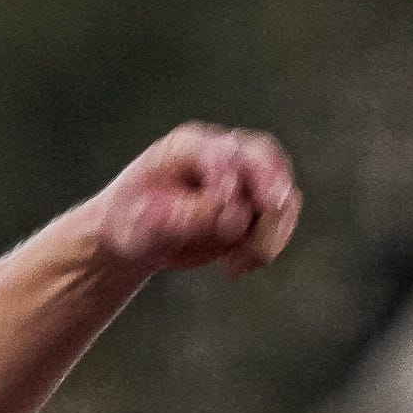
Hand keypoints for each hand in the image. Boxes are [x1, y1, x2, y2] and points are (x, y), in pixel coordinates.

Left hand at [80, 122, 299, 276]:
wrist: (136, 239)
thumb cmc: (131, 222)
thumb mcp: (142, 222)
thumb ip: (182, 216)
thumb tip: (227, 213)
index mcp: (188, 146)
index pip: (220, 151)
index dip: (228, 173)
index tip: (225, 199)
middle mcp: (224, 155)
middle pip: (264, 159)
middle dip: (270, 187)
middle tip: (271, 209)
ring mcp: (245, 181)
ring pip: (281, 196)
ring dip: (268, 232)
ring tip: (236, 262)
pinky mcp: (256, 209)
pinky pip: (280, 224)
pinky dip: (265, 248)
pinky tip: (234, 266)